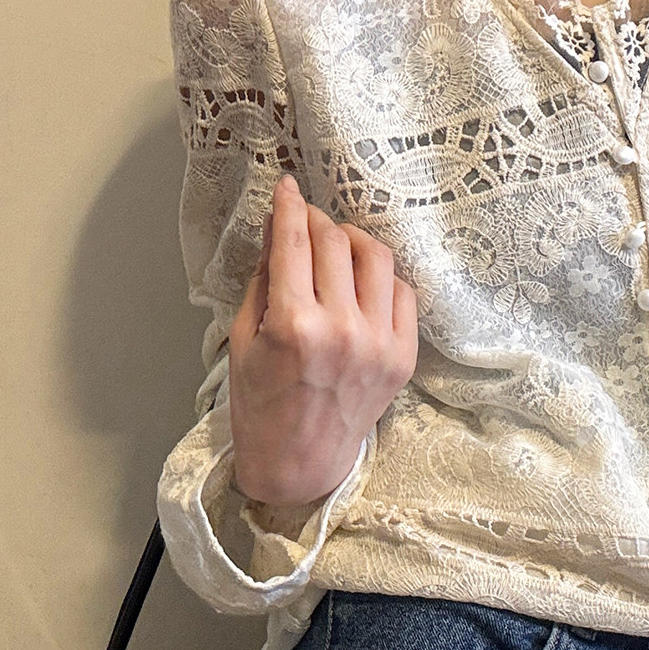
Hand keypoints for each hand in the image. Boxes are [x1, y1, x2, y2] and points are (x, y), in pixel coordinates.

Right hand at [226, 173, 417, 505]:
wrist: (300, 462)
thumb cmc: (260, 402)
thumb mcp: (244, 337)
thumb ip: (264, 277)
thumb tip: (278, 225)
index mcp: (294, 326)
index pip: (294, 242)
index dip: (290, 206)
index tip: (287, 187)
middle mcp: (342, 330)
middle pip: (337, 242)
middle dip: (317, 221)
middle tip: (304, 221)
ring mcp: (379, 343)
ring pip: (377, 257)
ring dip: (353, 240)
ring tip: (335, 246)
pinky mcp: (404, 356)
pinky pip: (402, 292)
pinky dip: (381, 276)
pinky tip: (360, 281)